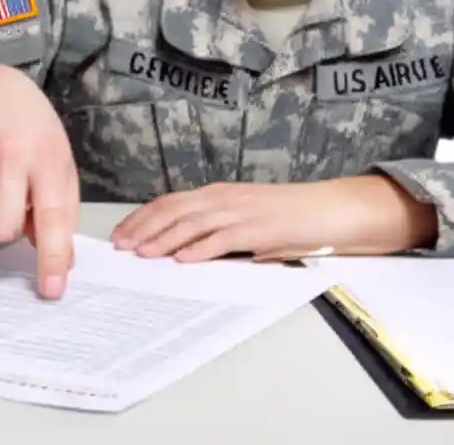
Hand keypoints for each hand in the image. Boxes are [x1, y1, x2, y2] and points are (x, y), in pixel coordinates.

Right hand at [0, 64, 79, 298]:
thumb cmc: (32, 131)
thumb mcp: (59, 162)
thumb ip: (61, 211)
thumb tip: (59, 261)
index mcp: (46, 156)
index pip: (51, 216)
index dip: (51, 257)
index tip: (51, 289)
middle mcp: (9, 151)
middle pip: (1, 228)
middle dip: (8, 227)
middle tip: (15, 202)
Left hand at [109, 175, 437, 261]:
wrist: (331, 210)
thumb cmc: (291, 217)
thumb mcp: (246, 218)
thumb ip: (217, 231)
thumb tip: (185, 251)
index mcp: (219, 194)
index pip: (171, 202)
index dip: (143, 217)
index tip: (122, 233)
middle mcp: (224, 198)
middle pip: (173, 210)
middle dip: (144, 228)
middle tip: (121, 246)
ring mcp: (241, 212)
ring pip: (192, 223)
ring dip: (164, 239)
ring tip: (142, 254)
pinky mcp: (258, 229)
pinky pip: (222, 239)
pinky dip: (200, 249)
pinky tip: (182, 259)